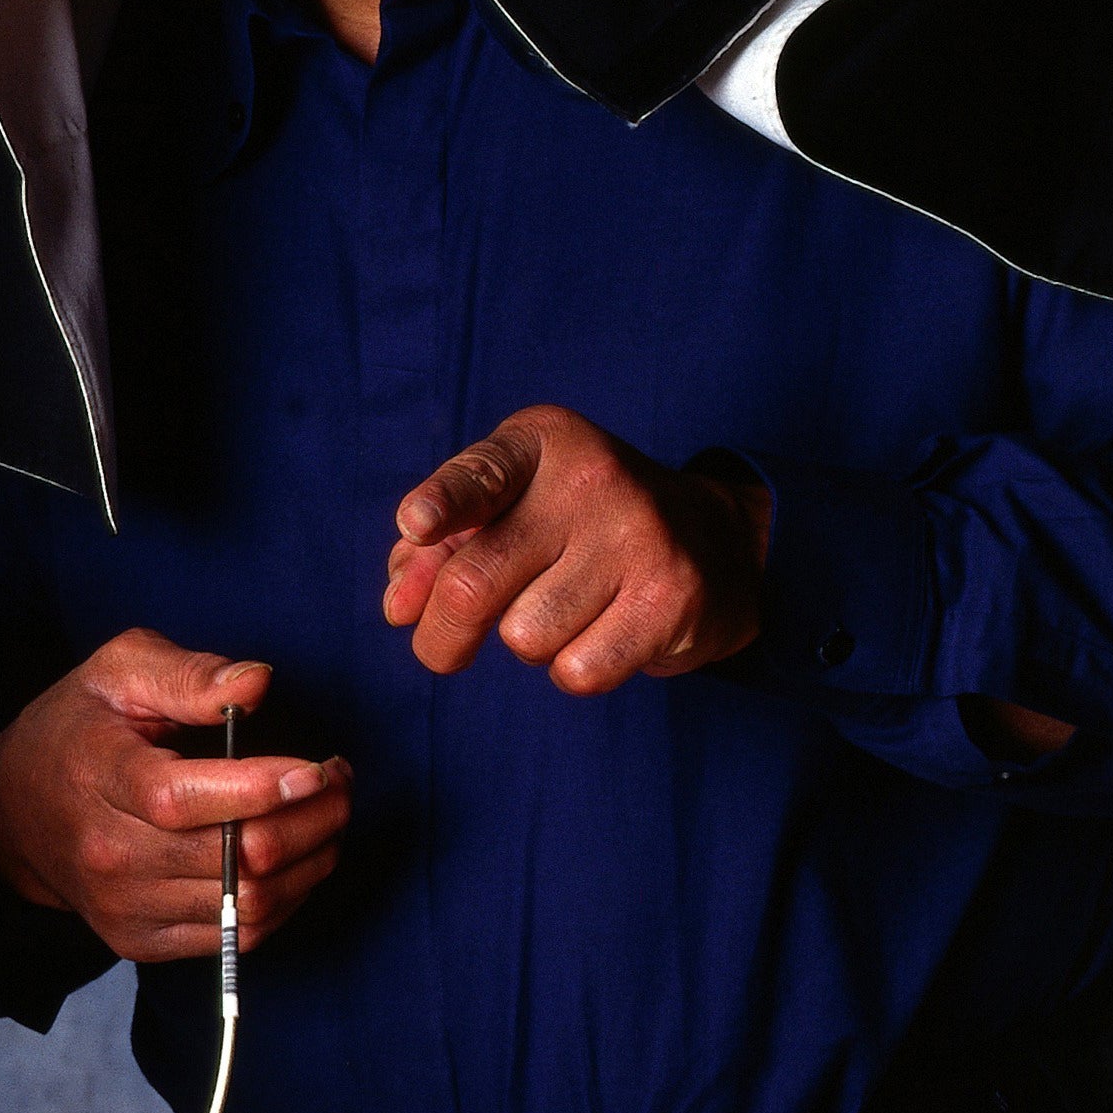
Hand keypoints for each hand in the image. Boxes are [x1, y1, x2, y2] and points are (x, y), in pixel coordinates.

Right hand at [0, 628, 353, 963]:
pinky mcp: (141, 941)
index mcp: (102, 779)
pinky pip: (238, 937)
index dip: (264, 788)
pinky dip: (285, 900)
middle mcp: (111, 855)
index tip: (317, 769)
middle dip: (311, 821)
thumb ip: (188, 675)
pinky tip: (297, 858)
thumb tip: (257, 683)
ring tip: (328, 816)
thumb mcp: (119, 672)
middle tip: (340, 783)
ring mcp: (125, 907)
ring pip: (249, 905)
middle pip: (235, 858)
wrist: (14, 814)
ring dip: (311, 862)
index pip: (188, 800)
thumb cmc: (78, 729)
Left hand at [384, 406, 768, 694]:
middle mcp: (591, 479)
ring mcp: (636, 537)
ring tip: (563, 610)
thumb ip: (439, 547)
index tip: (416, 524)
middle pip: (474, 583)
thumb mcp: (510, 507)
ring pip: (523, 636)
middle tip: (441, 649)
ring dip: (526, 643)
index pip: (482, 474)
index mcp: (541, 442)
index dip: (444, 502)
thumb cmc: (579, 526)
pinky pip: (577, 670)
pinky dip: (572, 669)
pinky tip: (599, 634)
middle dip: (440, 637)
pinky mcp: (670, 599)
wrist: (714, 539)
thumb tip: (399, 607)